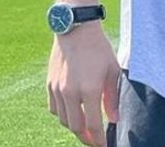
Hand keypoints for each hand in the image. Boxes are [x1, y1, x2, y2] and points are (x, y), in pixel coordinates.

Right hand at [47, 23, 120, 146]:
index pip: (92, 125)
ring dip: (74, 127)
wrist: (75, 29)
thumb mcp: (112, 71)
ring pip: (63, 120)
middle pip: (75, 127)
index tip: (104, 145)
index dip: (98, 139)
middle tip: (95, 141)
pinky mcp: (49, 84)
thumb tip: (114, 119)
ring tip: (85, 129)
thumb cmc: (98, 48)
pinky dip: (63, 115)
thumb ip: (113, 98)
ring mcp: (57, 89)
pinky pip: (54, 109)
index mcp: (88, 90)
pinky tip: (72, 113)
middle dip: (86, 138)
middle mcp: (70, 92)